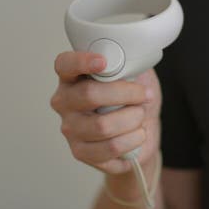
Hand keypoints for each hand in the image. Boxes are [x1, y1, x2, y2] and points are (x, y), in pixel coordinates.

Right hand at [50, 51, 161, 174]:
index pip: (65, 64)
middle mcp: (64, 101)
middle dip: (125, 93)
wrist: (140, 132)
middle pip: (89, 94)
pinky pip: (110, 147)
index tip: (104, 62)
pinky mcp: (80, 152)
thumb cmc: (132, 99)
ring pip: (102, 125)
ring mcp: (70, 128)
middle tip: (144, 94)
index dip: (81, 62)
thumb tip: (134, 56)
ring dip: (132, 119)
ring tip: (140, 115)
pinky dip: (132, 140)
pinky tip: (138, 134)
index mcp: (72, 76)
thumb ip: (128, 63)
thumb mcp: (133, 73)